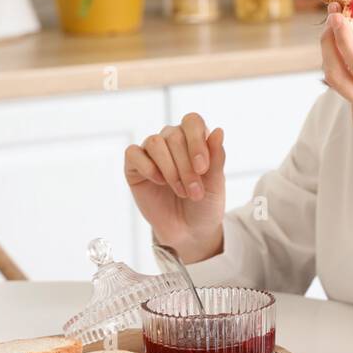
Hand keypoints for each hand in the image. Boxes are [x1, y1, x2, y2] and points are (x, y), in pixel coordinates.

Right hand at [124, 113, 226, 262]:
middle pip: (174, 136)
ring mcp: (152, 152)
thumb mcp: (216, 182)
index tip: (203, 168)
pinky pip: (133, 153)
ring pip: (155, 142)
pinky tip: (159, 182)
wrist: (189, 230)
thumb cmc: (204, 203)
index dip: (197, 141)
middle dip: (186, 166)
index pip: (192, 122)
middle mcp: (171, 140)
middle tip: (194, 192)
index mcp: (194, 139)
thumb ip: (217, 156)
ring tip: (180, 191)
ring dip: (170, 169)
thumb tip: (219, 130)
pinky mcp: (134, 166)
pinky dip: (147, 167)